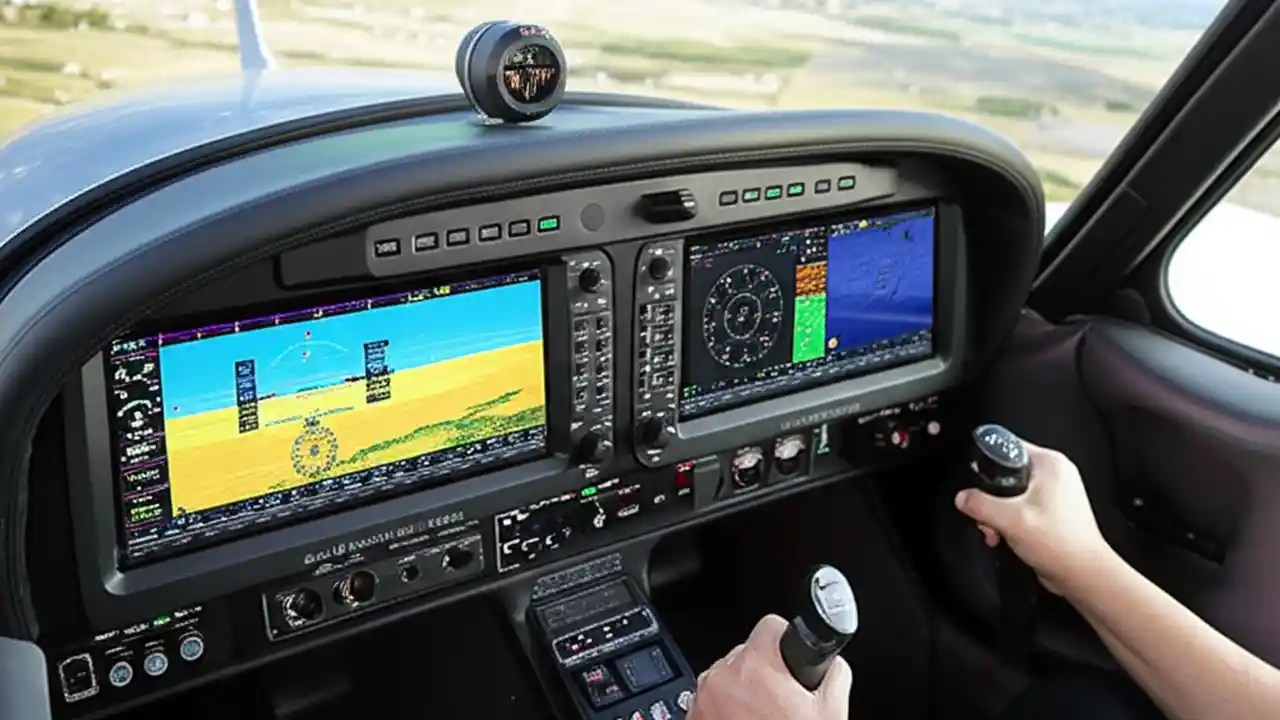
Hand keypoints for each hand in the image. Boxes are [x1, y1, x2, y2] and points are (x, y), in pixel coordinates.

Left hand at [687, 614, 851, 719]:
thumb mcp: (829, 712)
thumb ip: (833, 673)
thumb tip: (829, 662)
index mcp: (756, 667)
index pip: (771, 625)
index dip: (786, 640)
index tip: (790, 657)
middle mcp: (721, 677)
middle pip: (748, 654)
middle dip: (764, 672)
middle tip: (780, 701)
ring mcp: (701, 699)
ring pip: (727, 678)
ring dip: (743, 692)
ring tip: (761, 719)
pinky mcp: (691, 717)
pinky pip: (712, 700)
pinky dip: (726, 710)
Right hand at [955, 442, 1114, 595]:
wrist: (1083, 574)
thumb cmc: (1060, 543)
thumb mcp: (1010, 519)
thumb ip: (980, 504)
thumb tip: (963, 497)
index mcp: (1050, 464)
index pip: (1008, 447)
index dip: (987, 463)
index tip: (977, 483)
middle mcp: (1055, 474)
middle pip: (1006, 473)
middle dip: (990, 498)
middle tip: (987, 516)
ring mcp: (1055, 493)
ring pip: (1011, 493)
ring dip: (997, 513)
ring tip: (996, 531)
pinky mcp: (1052, 511)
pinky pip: (1020, 508)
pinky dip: (1009, 521)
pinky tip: (1005, 536)